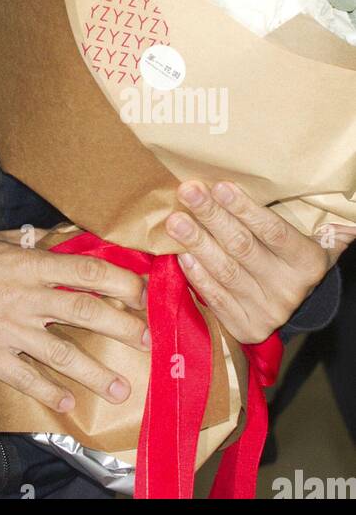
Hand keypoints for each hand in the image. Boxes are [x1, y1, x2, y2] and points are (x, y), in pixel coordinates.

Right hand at [0, 227, 149, 413]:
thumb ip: (28, 240)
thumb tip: (61, 236)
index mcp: (25, 263)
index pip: (84, 270)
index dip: (119, 281)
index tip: (141, 290)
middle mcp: (24, 297)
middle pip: (85, 312)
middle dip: (122, 327)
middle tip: (147, 340)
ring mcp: (8, 330)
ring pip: (62, 354)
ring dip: (95, 373)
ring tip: (121, 389)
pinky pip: (26, 377)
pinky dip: (48, 392)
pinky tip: (66, 404)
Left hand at [164, 179, 355, 344]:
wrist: (294, 305)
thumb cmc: (291, 256)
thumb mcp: (313, 239)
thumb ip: (322, 224)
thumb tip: (344, 208)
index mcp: (308, 263)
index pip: (274, 232)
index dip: (245, 209)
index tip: (219, 186)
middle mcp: (290, 290)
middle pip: (244, 248)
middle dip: (212, 217)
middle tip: (187, 192)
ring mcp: (268, 312)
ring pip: (227, 272)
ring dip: (197, 243)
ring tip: (175, 220)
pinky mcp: (247, 328)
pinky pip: (217, 299)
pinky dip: (197, 275)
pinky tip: (181, 254)